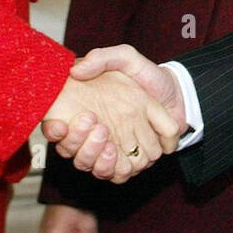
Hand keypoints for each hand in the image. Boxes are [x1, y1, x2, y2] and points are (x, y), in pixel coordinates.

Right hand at [54, 45, 188, 175]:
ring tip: (106, 140)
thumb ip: (103, 58)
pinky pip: (116, 174)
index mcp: (88, 112)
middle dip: (78, 143)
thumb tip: (76, 70)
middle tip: (92, 123)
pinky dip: (114, 167)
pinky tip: (117, 152)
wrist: (179, 93)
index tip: (59, 123)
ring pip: (91, 165)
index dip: (53, 130)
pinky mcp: (131, 160)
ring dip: (94, 157)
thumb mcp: (126, 58)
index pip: (57, 127)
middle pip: (72, 152)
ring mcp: (113, 148)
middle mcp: (95, 133)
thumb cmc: (149, 76)